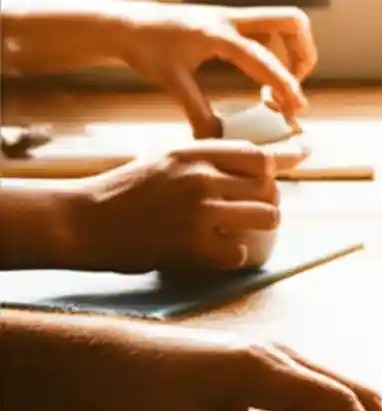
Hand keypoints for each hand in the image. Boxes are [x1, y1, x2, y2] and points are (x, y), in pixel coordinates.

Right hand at [68, 141, 278, 272]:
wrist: (82, 221)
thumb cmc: (123, 191)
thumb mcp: (162, 160)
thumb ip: (201, 159)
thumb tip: (248, 164)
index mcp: (192, 154)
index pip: (257, 155)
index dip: (267, 171)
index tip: (259, 182)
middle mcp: (200, 179)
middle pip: (268, 187)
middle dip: (268, 200)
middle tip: (255, 212)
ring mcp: (199, 213)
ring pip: (266, 216)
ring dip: (261, 227)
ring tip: (245, 231)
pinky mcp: (193, 247)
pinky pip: (239, 253)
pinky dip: (233, 256)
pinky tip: (218, 252)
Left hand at [113, 4, 315, 137]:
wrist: (127, 23)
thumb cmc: (145, 49)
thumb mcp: (172, 82)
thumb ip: (198, 113)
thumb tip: (215, 143)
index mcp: (219, 35)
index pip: (264, 59)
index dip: (286, 85)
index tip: (297, 109)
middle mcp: (232, 20)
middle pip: (292, 22)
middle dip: (305, 53)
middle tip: (297, 84)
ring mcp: (234, 18)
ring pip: (284, 23)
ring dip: (295, 51)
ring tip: (283, 83)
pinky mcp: (232, 22)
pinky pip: (268, 31)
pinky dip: (277, 51)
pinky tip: (261, 76)